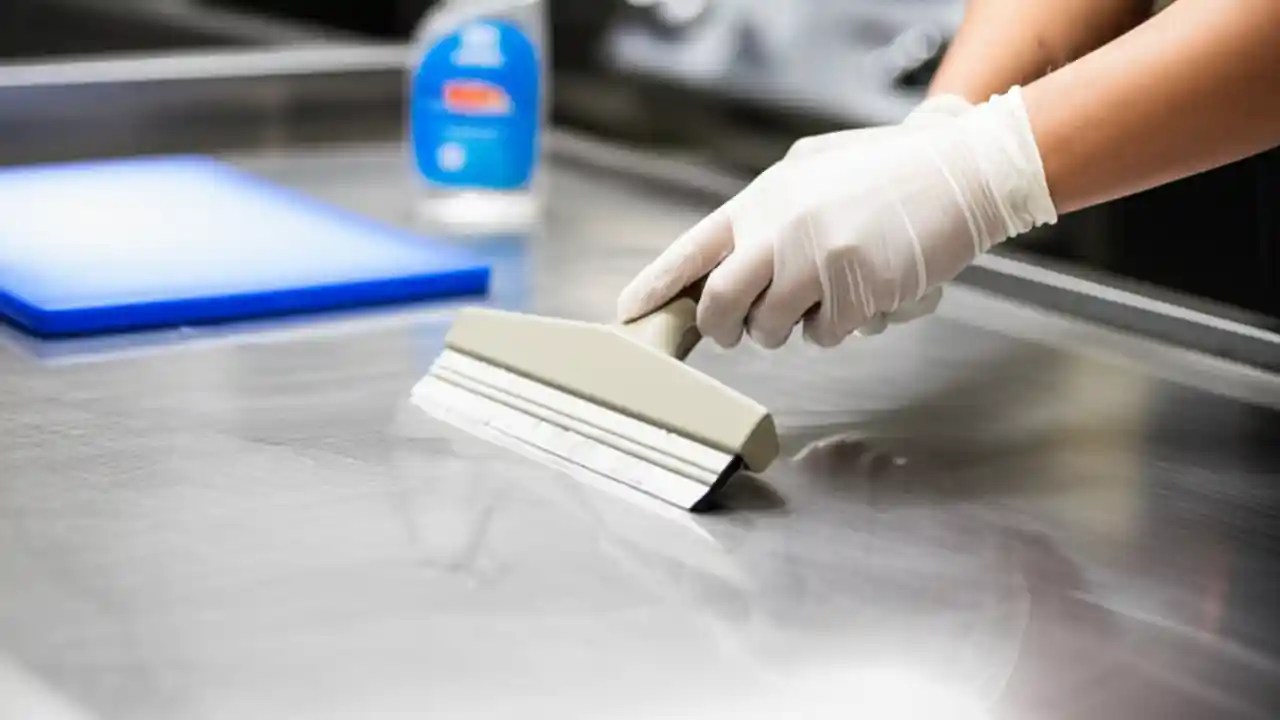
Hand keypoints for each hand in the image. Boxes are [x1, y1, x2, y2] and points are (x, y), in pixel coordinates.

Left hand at [617, 88, 1055, 347]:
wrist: (958, 171)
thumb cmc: (886, 173)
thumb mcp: (809, 175)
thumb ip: (767, 216)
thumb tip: (729, 264)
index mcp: (761, 201)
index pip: (691, 250)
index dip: (657, 286)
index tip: (631, 312)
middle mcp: (777, 232)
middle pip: (719, 306)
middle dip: (725, 328)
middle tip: (742, 328)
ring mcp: (812, 263)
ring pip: (771, 330)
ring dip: (792, 325)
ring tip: (828, 287)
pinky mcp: (851, 293)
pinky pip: (825, 336)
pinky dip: (842, 325)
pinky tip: (866, 289)